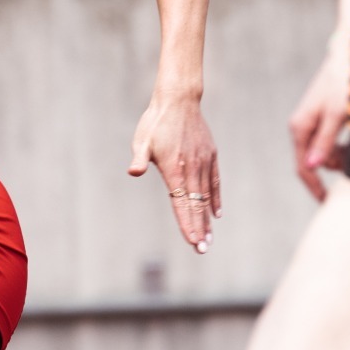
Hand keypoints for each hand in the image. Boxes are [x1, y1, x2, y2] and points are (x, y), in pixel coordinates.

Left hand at [127, 91, 221, 253]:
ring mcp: (203, 163)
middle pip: (196, 205)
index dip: (187, 224)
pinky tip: (216, 213)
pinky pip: (215, 182)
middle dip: (199, 229)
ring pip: (206, 197)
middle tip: (202, 249)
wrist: (179, 100)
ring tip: (209, 238)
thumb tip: (133, 172)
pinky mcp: (210, 156)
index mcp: (175, 169)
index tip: (193, 242)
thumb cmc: (155, 122)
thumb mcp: (142, 140)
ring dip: (207, 219)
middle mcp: (192, 169)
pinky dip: (215, 199)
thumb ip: (140, 158)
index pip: (181, 203)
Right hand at [289, 40, 349, 201]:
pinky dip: (344, 145)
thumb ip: (326, 141)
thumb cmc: (346, 82)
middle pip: (315, 161)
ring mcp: (312, 121)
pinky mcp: (323, 116)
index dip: (316, 188)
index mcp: (301, 128)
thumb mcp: (339, 114)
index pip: (304, 168)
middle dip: (336, 168)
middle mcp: (303, 126)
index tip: (330, 204)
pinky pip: (330, 140)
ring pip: (325, 151)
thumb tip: (313, 167)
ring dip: (343, 156)